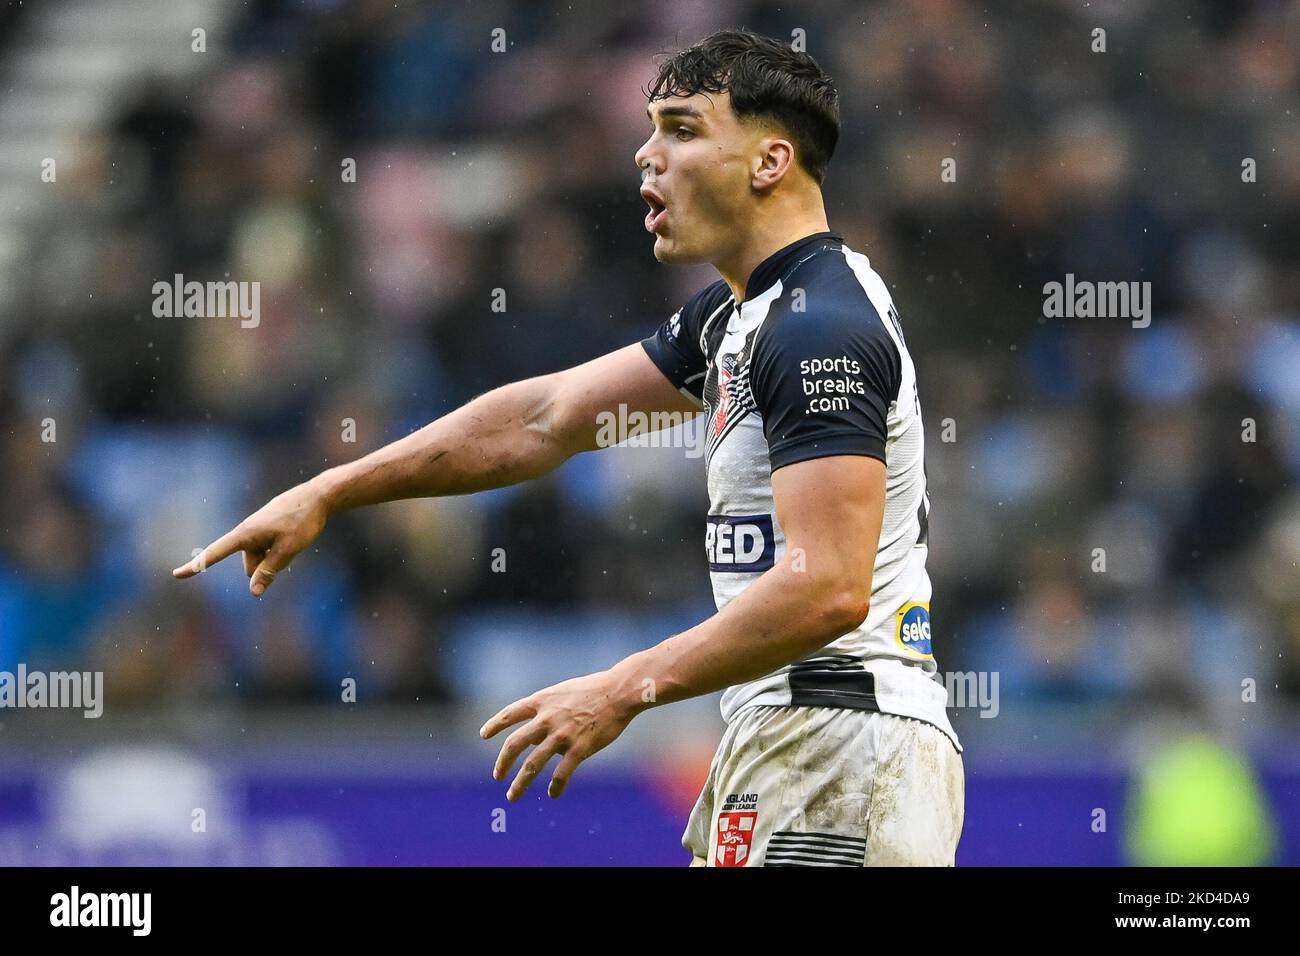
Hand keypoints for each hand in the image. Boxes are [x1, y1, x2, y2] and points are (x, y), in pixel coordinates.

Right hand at [172, 480, 329, 595]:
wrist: (318, 496)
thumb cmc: (302, 522)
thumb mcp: (287, 550)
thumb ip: (269, 571)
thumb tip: (253, 592)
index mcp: (246, 534)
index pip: (216, 553)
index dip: (196, 566)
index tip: (176, 575)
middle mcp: (248, 531)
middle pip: (250, 564)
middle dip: (265, 567)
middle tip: (289, 546)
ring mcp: (259, 529)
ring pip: (262, 558)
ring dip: (275, 558)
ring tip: (295, 538)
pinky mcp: (268, 528)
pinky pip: (269, 548)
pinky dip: (279, 549)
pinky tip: (295, 535)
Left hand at [480, 670, 638, 799]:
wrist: (619, 691)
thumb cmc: (595, 689)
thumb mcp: (563, 693)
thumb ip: (548, 711)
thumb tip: (538, 735)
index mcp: (542, 701)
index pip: (510, 713)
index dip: (495, 724)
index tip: (484, 734)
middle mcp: (547, 718)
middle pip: (515, 743)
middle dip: (503, 763)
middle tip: (497, 776)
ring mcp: (562, 734)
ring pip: (533, 764)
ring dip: (520, 783)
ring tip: (512, 796)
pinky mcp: (580, 748)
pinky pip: (562, 773)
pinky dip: (555, 786)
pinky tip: (553, 794)